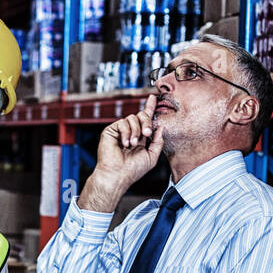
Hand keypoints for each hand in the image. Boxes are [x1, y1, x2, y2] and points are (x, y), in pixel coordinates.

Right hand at [79, 91, 164, 211]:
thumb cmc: (133, 170)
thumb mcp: (152, 156)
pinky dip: (126, 133)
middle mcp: (131, 132)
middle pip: (141, 115)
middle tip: (146, 134)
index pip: (146, 119)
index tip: (153, 98)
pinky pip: (122, 122)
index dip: (150, 108)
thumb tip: (161, 126)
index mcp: (140, 137)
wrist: (117, 175)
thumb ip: (158, 141)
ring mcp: (120, 131)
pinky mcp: (111, 131)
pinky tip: (124, 144)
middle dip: (146, 122)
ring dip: (135, 131)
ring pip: (132, 118)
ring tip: (132, 144)